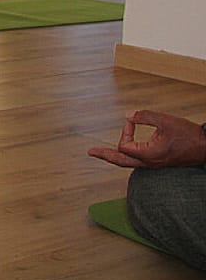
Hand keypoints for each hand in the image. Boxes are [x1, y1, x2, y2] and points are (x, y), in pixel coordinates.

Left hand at [87, 110, 205, 168]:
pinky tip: (123, 153)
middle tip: (91, 152)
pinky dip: (126, 157)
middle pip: (121, 161)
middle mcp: (149, 162)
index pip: (124, 145)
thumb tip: (128, 116)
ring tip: (102, 154)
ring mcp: (154, 163)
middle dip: (105, 155)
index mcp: (148, 154)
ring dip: (114, 157)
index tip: (132, 121)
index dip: (125, 131)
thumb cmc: (188, 135)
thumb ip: (144, 116)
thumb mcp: (165, 120)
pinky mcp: (158, 161)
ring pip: (129, 163)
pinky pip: (137, 162)